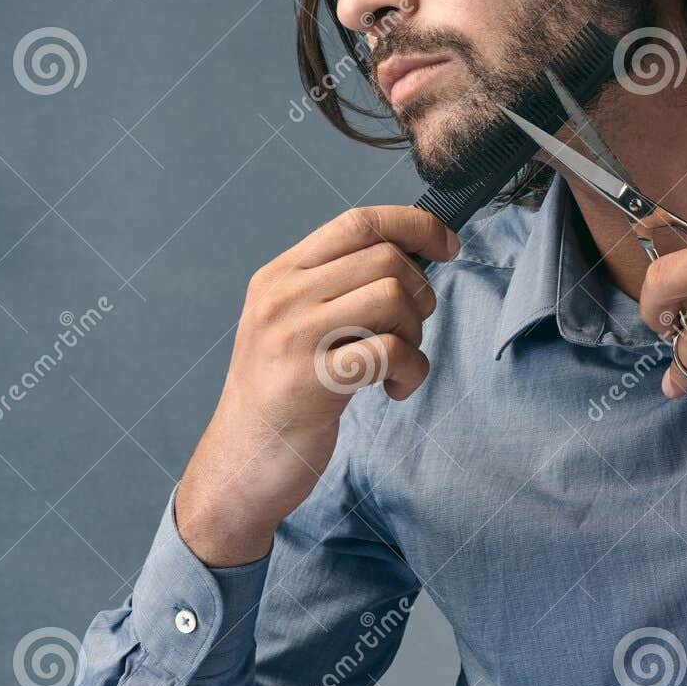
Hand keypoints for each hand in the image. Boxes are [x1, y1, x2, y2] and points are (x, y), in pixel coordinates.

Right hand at [175, 206, 458, 565]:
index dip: (415, 225)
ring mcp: (292, 338)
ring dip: (416, 333)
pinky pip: (390, 351)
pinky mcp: (310, 383)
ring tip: (400, 365)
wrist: (239, 465)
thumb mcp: (292, 323)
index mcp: (279, 274)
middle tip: (411, 334)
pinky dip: (412, 370)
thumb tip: (412, 255)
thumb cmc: (281, 395)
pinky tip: (395, 390)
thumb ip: (336, 287)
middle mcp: (281, 297)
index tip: (447, 247)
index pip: (359, 221)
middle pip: (385, 259)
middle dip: (420, 295)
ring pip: (392, 297)